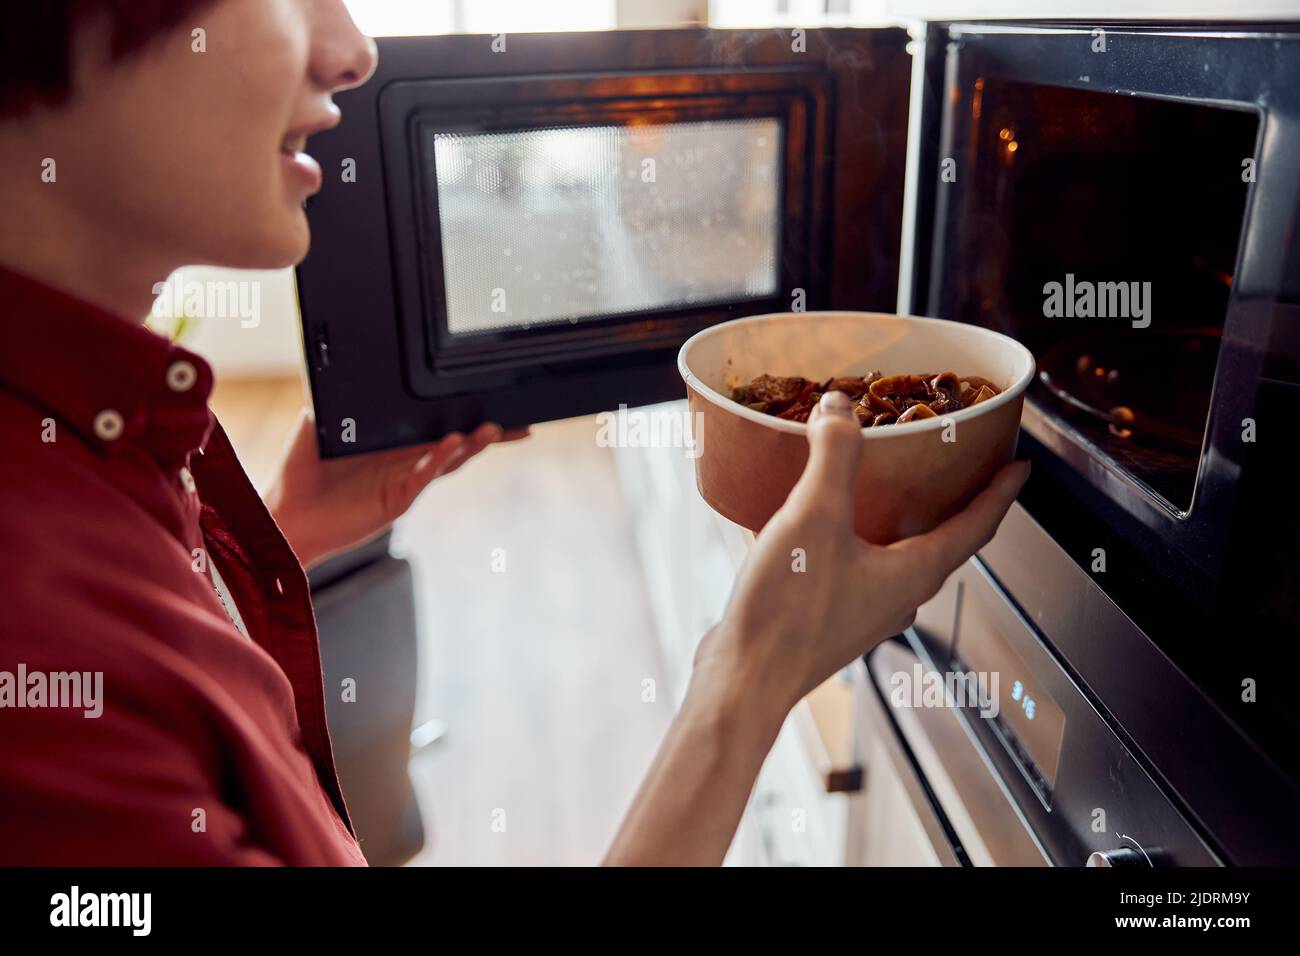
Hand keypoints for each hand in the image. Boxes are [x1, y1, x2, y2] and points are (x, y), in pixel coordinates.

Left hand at [265, 409, 528, 568]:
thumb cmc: (299, 476)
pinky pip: (423, 476)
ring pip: (447, 460)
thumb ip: (334, 399)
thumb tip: (349, 368)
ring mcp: (404, 482)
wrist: (284, 516)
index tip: (492, 401)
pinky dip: (439, 459)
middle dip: (488, 434)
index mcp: (393, 445)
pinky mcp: (395, 500)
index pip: (436, 425)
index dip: (465, 415)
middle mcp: (404, 462)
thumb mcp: (315, 425)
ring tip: (493, 429)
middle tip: (520, 421)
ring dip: (472, 444)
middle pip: (456, 443)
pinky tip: (453, 444)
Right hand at [693, 389, 1029, 719]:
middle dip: (954, 504)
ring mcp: (863, 613)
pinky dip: (859, 540)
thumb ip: (834, 457)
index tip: (1021, 467)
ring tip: (889, 488)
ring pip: (901, 560)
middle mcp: (896, 598)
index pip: (976, 528)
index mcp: (912, 574)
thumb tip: (841, 408)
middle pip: (943, 544)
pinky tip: (823, 525)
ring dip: (905, 524)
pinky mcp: (827, 619)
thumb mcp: (815, 518)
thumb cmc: (788, 614)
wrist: (743, 681)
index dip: (1001, 493)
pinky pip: (860, 569)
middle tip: (956, 468)